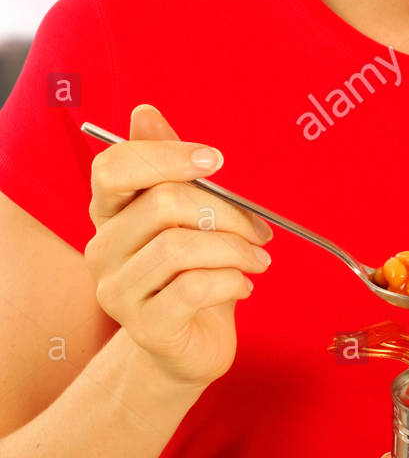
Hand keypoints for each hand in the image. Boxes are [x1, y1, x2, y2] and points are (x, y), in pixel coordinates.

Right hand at [85, 103, 273, 388]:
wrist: (192, 345)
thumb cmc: (193, 273)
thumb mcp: (188, 216)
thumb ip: (169, 165)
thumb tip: (144, 112)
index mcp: (109, 213)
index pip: (114, 167)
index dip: (167, 155)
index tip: (216, 160)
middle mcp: (102, 250)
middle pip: (161, 203)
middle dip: (226, 211)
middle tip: (258, 230)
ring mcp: (117, 291)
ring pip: (180, 247)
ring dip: (235, 249)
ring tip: (257, 260)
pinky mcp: (144, 327)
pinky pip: (193, 288)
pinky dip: (231, 281)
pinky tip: (243, 285)